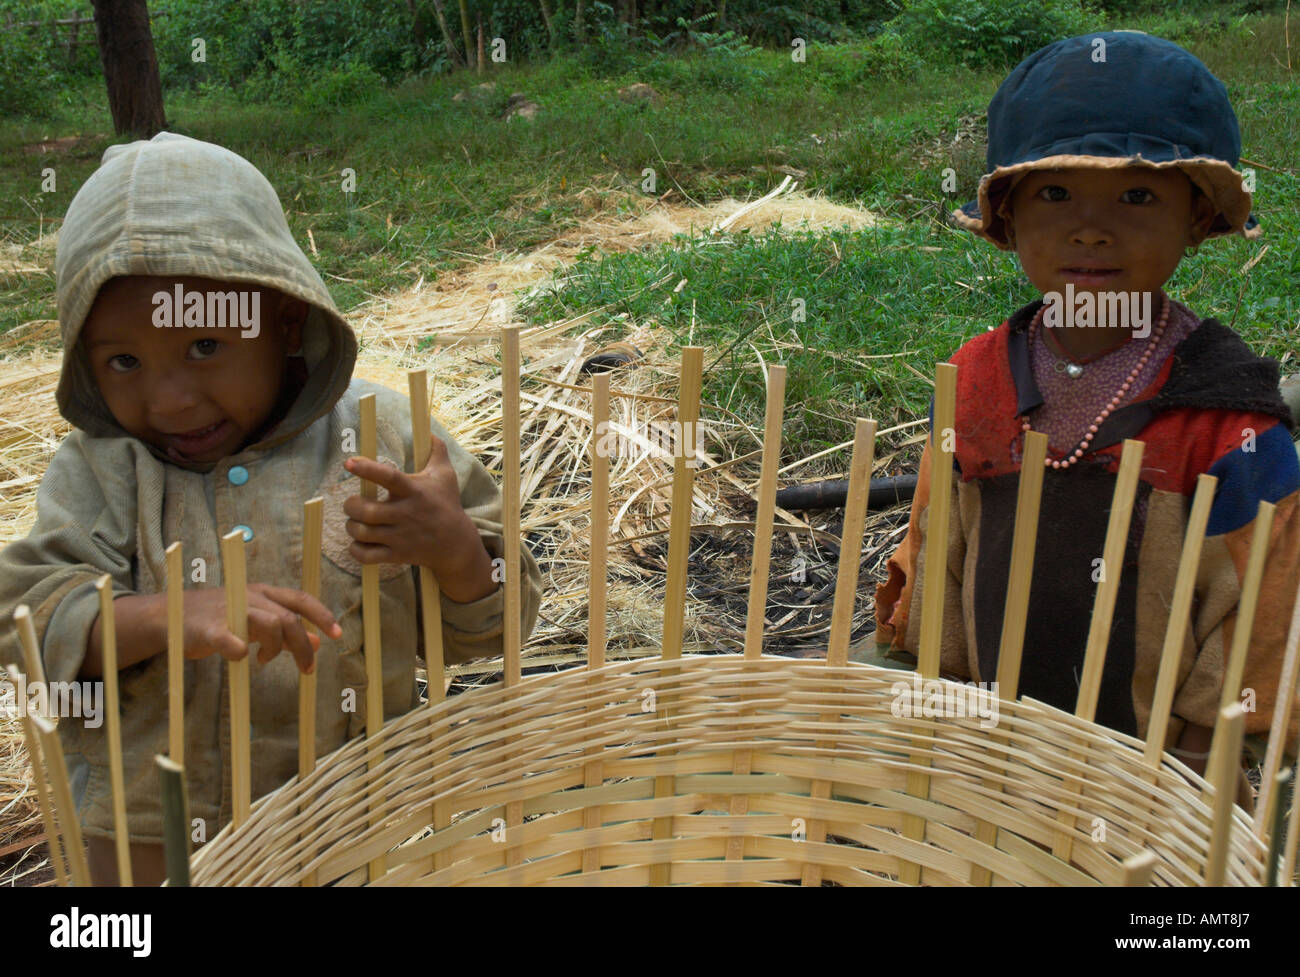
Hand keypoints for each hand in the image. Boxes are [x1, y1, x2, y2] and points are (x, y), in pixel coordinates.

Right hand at [180, 585, 341, 673]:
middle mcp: (251, 597)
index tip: (338, 634)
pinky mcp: (210, 629)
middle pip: (289, 618)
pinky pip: (231, 640)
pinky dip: (240, 651)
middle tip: (307, 669)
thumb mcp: (256, 619)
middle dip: (303, 645)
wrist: (171, 616)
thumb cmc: (219, 618)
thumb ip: (285, 629)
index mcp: (264, 593)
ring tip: (266, 660)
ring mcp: (231, 611)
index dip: (322, 615)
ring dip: (276, 648)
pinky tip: (241, 657)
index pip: (301, 600)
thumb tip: (317, 640)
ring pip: (270, 623)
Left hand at [343, 433, 495, 601]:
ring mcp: (400, 537)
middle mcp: (406, 514)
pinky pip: (366, 556)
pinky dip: (355, 549)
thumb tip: (429, 430)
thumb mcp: (446, 476)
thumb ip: (436, 451)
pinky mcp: (396, 555)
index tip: (349, 462)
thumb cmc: (447, 504)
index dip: (367, 469)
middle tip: (353, 503)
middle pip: (366, 511)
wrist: (456, 544)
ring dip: (351, 526)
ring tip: (355, 521)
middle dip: (351, 505)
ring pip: (362, 533)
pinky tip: (359, 541)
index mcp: (414, 491)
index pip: (388, 477)